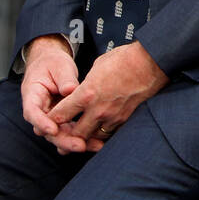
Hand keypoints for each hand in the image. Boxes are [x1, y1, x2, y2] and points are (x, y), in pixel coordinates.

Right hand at [20, 35, 83, 154]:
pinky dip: (81, 136)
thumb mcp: (58, 66)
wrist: (52, 63)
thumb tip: (70, 90)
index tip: (53, 130)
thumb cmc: (53, 63)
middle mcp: (39, 110)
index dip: (42, 122)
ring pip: (59, 135)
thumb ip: (64, 79)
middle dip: (63, 140)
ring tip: (94, 146)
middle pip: (46, 130)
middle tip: (80, 146)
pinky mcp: (62, 119)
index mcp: (32, 95)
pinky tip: (95, 142)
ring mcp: (50, 117)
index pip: (32, 112)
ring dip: (75, 142)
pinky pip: (69, 130)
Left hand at [47, 42, 169, 153]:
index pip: (61, 115)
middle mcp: (97, 110)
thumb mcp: (97, 66)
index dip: (51, 120)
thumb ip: (87, 83)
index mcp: (86, 94)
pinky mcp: (125, 119)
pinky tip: (99, 133)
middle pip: (75, 134)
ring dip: (85, 139)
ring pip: (93, 138)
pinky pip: (109, 134)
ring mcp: (112, 117)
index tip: (48, 121)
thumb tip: (84, 88)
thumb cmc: (124, 59)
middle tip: (61, 138)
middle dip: (66, 137)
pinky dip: (102, 134)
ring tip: (79, 140)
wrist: (150, 63)